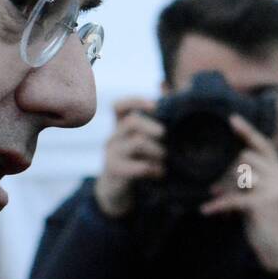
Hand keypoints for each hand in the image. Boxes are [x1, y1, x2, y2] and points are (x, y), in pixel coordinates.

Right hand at [94, 97, 164, 218]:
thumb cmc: (134, 163)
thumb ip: (152, 121)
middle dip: (154, 128)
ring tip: (164, 160)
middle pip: (132, 121)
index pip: (119, 106)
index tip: (154, 106)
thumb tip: (164, 86)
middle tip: (165, 138)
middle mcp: (113, 138)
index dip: (135, 101)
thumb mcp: (141, 143)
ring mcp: (112, 154)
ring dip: (158, 151)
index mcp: (119, 128)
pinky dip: (155, 169)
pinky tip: (159, 173)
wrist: (114, 192)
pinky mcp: (115, 171)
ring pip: (138, 142)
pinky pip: (140, 166)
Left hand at [199, 114, 277, 272]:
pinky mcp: (264, 204)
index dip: (248, 132)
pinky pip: (234, 198)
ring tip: (214, 196)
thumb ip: (250, 185)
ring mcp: (275, 190)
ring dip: (223, 185)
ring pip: (240, 174)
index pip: (264, 146)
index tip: (231, 119)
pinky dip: (218, 205)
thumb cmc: (269, 226)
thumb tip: (220, 179)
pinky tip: (206, 211)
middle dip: (226, 170)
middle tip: (214, 186)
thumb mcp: (263, 200)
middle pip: (246, 158)